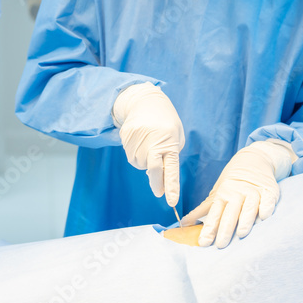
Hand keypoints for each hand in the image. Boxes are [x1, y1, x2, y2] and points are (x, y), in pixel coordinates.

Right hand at [113, 83, 184, 206]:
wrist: (145, 101)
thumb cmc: (166, 122)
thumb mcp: (176, 136)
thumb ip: (169, 156)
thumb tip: (157, 176)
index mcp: (170, 142)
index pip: (171, 168)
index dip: (171, 186)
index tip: (171, 201)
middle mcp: (153, 142)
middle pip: (152, 170)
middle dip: (156, 183)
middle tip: (159, 191)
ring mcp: (137, 141)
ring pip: (140, 164)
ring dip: (146, 163)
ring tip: (150, 147)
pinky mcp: (126, 138)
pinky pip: (132, 156)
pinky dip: (137, 155)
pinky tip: (141, 142)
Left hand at [181, 140, 294, 248]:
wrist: (254, 160)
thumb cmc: (232, 183)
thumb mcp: (216, 194)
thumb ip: (201, 210)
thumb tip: (184, 224)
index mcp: (222, 195)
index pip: (214, 214)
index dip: (209, 228)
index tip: (203, 243)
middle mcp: (237, 193)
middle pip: (230, 212)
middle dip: (224, 229)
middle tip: (220, 245)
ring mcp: (254, 191)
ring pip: (249, 207)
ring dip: (245, 220)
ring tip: (241, 234)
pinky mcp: (269, 190)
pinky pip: (268, 200)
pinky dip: (266, 207)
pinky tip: (264, 217)